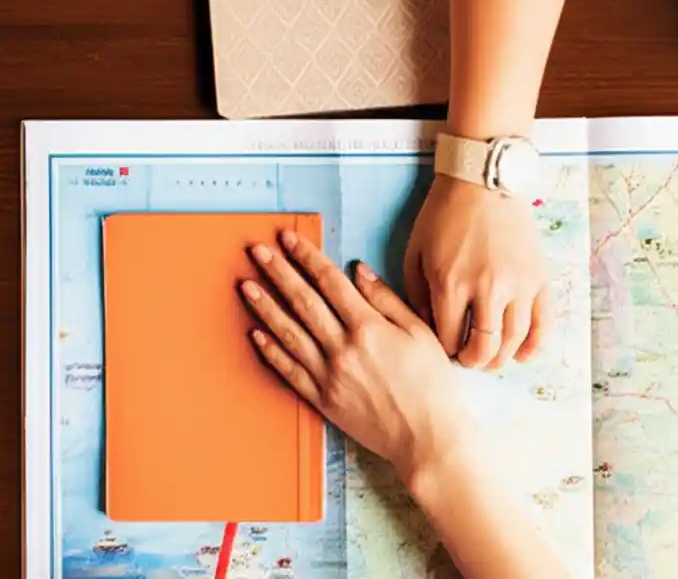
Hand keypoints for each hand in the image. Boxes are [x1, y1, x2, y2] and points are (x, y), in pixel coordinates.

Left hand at [240, 231, 469, 478]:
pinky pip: (289, 370)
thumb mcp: (420, 332)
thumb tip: (358, 272)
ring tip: (246, 286)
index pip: (330, 283)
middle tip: (257, 252)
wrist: (426, 436)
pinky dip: (270, 351)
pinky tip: (256, 334)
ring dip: (265, 307)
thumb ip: (387, 299)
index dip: (307, 258)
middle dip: (278, 273)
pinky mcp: (322, 398)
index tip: (289, 240)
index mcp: (369, 327)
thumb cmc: (431, 383)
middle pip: (303, 302)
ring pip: (289, 334)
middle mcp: (343, 348)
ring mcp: (329, 375)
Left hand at [404, 175, 548, 370]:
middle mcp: (487, 289)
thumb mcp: (414, 253)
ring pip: (513, 341)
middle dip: (473, 361)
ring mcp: (518, 285)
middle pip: (484, 349)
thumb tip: (426, 329)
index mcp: (451, 284)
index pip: (450, 340)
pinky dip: (533, 346)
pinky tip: (521, 355)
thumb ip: (414, 296)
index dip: (446, 351)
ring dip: (500, 358)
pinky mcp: (539, 279)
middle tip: (467, 359)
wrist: (483, 181)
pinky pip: (542, 324)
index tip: (445, 348)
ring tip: (490, 358)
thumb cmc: (443, 215)